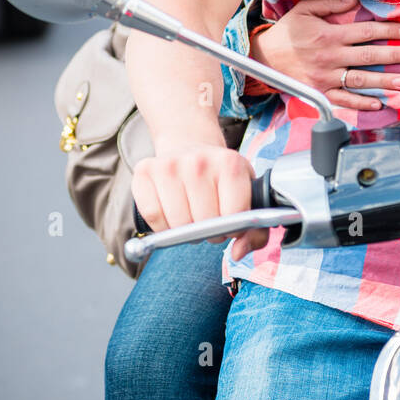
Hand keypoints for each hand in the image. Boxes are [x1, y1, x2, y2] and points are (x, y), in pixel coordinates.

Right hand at [132, 140, 267, 258]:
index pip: (233, 215)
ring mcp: (169, 164)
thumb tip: (238, 252)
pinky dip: (162, 226)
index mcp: (230, 163)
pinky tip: (172, 216)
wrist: (190, 147)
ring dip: (185, 231)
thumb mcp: (247, 195)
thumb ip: (255, 231)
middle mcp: (199, 160)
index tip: (230, 226)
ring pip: (178, 223)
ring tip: (191, 218)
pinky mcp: (144, 171)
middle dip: (208, 232)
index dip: (232, 230)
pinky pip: (152, 216)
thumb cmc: (220, 178)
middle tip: (208, 222)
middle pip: (204, 223)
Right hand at [250, 0, 399, 111]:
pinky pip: (344, 100)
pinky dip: (361, 104)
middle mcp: (329, 57)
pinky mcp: (321, 92)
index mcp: (328, 35)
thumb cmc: (289, 32)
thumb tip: (356, 0)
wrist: (264, 58)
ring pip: (359, 80)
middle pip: (367, 57)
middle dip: (392, 56)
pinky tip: (379, 104)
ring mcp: (325, 77)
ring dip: (382, 81)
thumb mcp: (305, 10)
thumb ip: (330, 3)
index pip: (364, 32)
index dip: (386, 31)